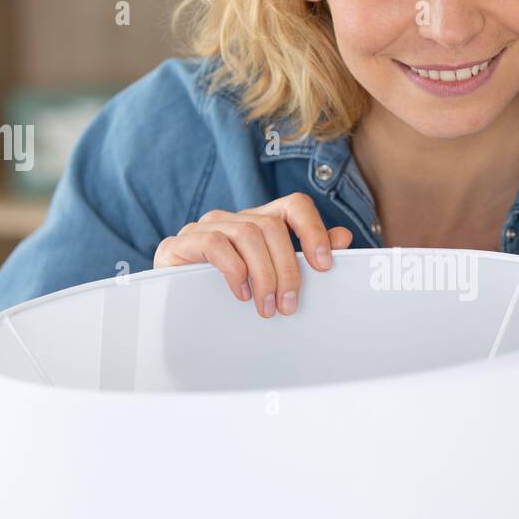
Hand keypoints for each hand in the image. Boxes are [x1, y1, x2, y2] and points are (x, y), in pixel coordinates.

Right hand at [153, 193, 353, 317]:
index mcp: (258, 222)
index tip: (324, 266)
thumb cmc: (230, 296)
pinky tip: (241, 295)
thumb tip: (343, 237)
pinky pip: (216, 245)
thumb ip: (306, 256)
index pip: (294, 205)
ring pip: (248, 234)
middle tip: (289, 305)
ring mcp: (204, 227)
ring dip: (264, 275)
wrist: (175, 313)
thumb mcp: (272, 278)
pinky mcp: (180, 244)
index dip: (313, 230)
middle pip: (272, 226)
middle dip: (288, 269)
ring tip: (267, 308)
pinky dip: (235, 271)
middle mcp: (233, 219)